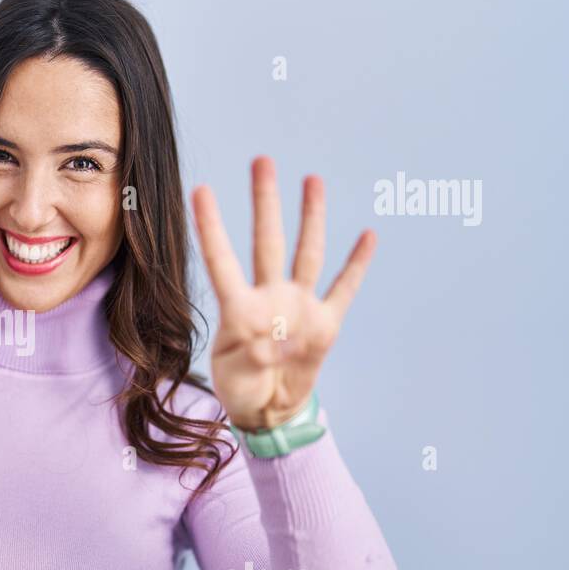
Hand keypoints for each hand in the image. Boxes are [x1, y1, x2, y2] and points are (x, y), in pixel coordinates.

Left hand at [191, 157, 375, 430]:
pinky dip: (356, 265)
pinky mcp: (324, 324)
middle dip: (265, 202)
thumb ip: (248, 354)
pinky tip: (367, 236)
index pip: (222, 260)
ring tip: (312, 180)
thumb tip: (268, 343)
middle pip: (268, 241)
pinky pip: (343, 289)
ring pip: (306, 253)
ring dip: (311, 217)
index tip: (201, 190)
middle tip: (262, 160)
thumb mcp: (232, 372)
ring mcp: (298, 307)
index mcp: (238, 308)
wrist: (267, 409)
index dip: (211, 228)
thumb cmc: (239, 386)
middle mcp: (269, 298)